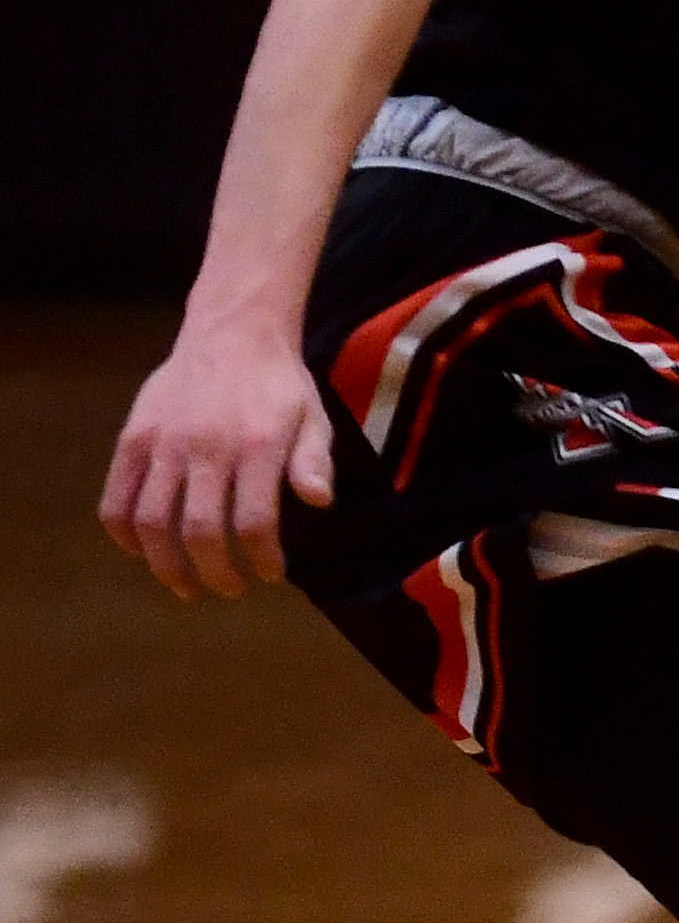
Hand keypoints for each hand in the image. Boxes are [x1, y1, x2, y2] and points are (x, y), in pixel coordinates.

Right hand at [100, 318, 336, 598]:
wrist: (232, 333)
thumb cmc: (278, 384)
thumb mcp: (313, 417)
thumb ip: (314, 461)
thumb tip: (319, 502)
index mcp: (257, 445)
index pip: (254, 521)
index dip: (261, 558)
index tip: (270, 576)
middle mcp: (206, 446)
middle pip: (201, 530)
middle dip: (216, 572)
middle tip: (229, 590)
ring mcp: (163, 443)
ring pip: (153, 522)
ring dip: (166, 565)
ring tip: (185, 586)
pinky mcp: (133, 438)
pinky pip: (116, 499)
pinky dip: (125, 534)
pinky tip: (143, 551)